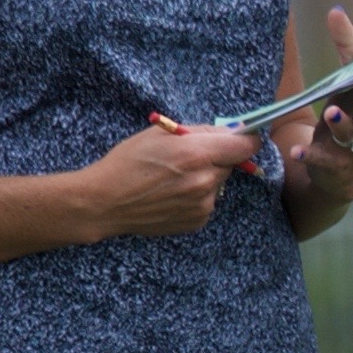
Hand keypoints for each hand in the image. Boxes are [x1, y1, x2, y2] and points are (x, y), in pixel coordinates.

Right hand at [71, 115, 256, 238]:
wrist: (106, 201)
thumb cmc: (128, 162)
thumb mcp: (161, 133)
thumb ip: (201, 131)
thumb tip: (232, 131)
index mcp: (197, 154)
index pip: (246, 146)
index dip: (245, 139)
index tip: (240, 138)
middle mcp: (205, 181)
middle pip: (231, 164)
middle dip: (217, 157)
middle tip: (189, 157)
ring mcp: (203, 205)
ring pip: (219, 184)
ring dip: (206, 178)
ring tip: (174, 178)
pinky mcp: (197, 221)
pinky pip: (208, 202)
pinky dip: (197, 196)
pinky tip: (172, 194)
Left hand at [283, 8, 352, 220]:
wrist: (329, 176)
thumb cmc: (342, 121)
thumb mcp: (344, 83)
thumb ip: (346, 50)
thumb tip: (338, 9)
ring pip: (351, 135)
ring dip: (342, 124)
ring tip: (332, 114)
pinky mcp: (335, 170)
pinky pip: (323, 162)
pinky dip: (311, 157)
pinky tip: (297, 154)